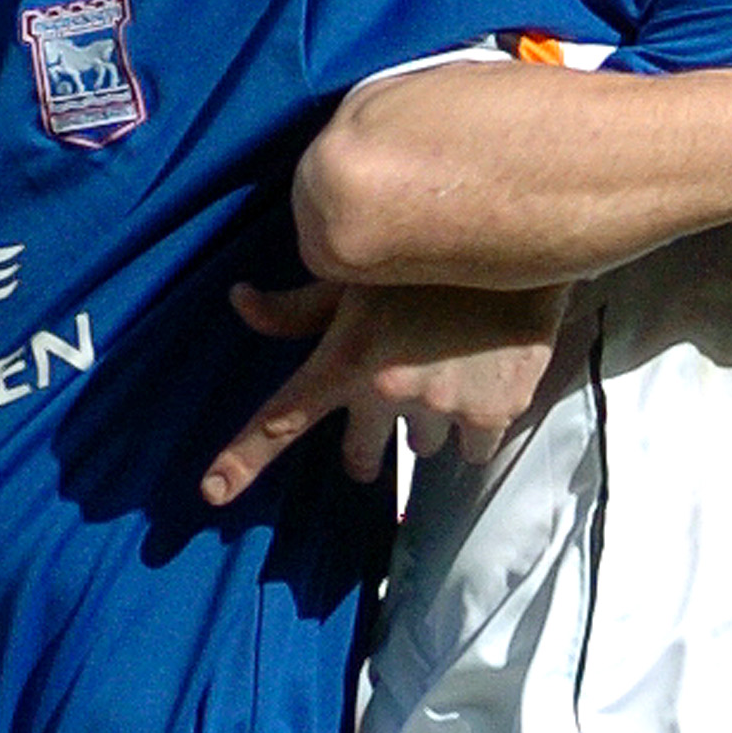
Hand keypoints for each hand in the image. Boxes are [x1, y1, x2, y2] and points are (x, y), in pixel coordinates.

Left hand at [202, 280, 566, 507]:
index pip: (282, 418)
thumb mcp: (357, 274)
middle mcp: (387, 389)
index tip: (212, 492)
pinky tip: (484, 383)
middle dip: (365, 445)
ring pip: (421, 447)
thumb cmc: (428, 258)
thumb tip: (238, 300)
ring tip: (447, 371)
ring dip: (425, 423)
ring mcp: (443, 405)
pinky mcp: (494, 412)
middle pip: (359, 455)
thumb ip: (299, 306)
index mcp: (345, 357)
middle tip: (386, 409)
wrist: (519, 240)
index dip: (244, 458)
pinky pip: (472, 450)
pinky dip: (475, 427)